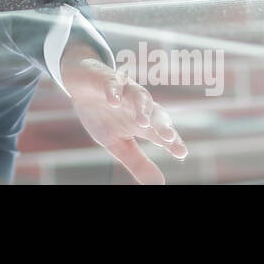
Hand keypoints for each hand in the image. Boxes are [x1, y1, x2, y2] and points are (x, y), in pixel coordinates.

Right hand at [60, 42, 186, 184]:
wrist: (82, 87)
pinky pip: (112, 85)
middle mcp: (138, 106)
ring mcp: (124, 92)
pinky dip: (114, 93)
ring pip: (138, 96)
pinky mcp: (107, 80)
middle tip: (168, 137)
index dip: (172, 142)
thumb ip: (138, 162)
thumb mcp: (116, 144)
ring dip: (141, 109)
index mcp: (143, 123)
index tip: (181, 153)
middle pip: (155, 113)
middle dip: (161, 124)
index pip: (161, 132)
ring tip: (143, 122)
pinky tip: (114, 102)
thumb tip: (159, 184)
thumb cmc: (102, 116)